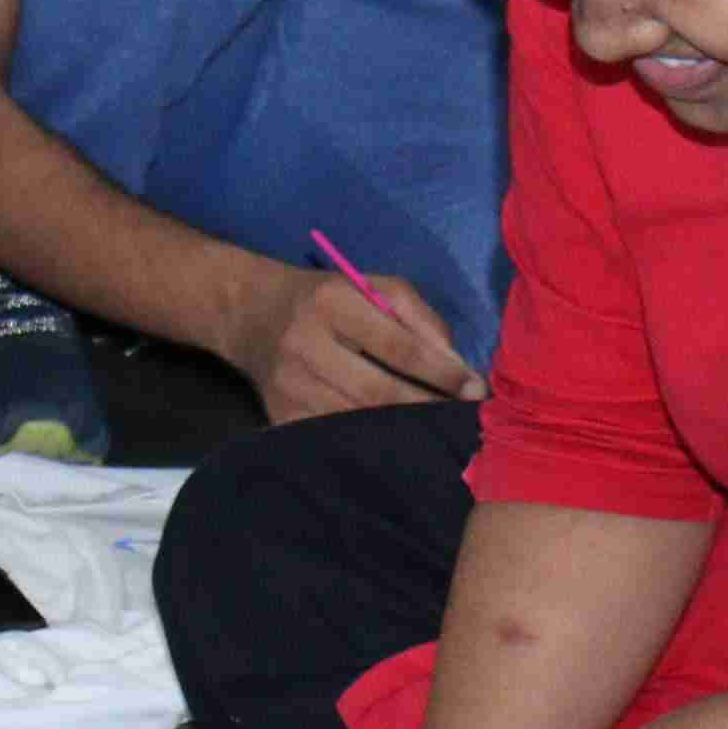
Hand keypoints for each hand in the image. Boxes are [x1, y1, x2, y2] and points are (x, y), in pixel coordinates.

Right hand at [238, 257, 481, 419]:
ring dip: (401, 429)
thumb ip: (419, 317)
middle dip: (425, 406)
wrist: (252, 313)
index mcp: (331, 302)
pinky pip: (333, 435)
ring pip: (356, 419)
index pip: (397, 346)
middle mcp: (304, 343)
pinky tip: (392, 441)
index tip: (475, 389)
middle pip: (377, 391)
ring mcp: (287, 384)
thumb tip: (456, 365)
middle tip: (460, 419)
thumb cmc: (329, 298)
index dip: (442, 372)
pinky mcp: (279, 414)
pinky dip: (368, 441)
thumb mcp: (373, 287)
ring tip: (434, 431)